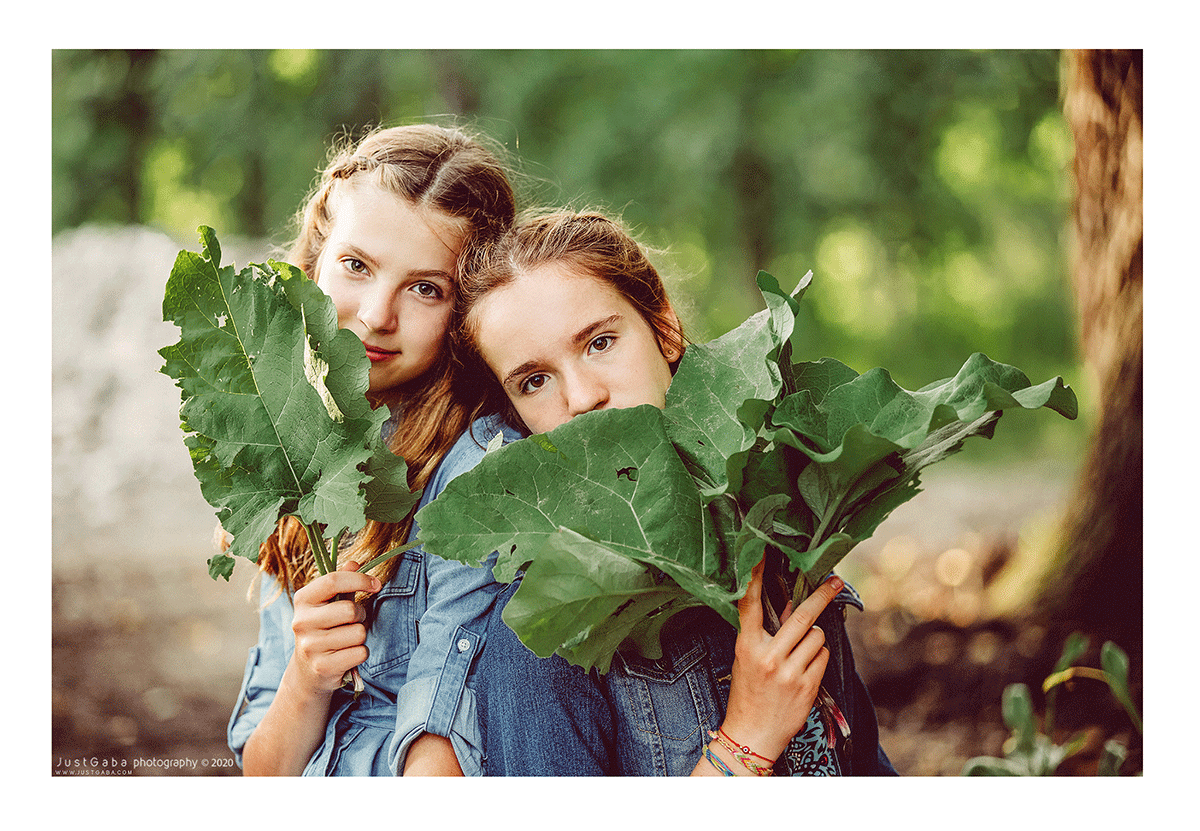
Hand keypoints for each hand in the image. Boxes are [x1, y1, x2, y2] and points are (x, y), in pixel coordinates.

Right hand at [289, 561, 380, 693]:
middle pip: (350, 610)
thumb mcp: (327, 603)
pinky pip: (360, 653)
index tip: (376, 583)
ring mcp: (310, 646)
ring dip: (360, 636)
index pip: (333, 581)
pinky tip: (346, 655)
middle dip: (360, 615)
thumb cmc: (323, 629)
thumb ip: (341, 583)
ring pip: (358, 633)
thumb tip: (354, 563)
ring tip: (347, 639)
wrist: (307, 671)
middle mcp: (302, 622)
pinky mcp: (323, 666)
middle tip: (353, 621)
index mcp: (303, 600)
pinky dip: (360, 654)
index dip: (360, 579)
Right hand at [720, 559, 842, 766]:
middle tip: (835, 581)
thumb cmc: (748, 692)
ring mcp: (789, 672)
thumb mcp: (747, 658)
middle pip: (801, 616)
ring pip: (817, 637)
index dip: (755, 577)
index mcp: (746, 645)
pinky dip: (819, 657)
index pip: (750, 604)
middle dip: (821, 596)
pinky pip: (823, 657)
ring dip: (814, 639)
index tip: (763, 554)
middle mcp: (768, 656)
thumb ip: (766, 633)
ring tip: (800, 652)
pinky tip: (805, 668)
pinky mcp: (807, 686)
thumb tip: (791, 606)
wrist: (751, 735)